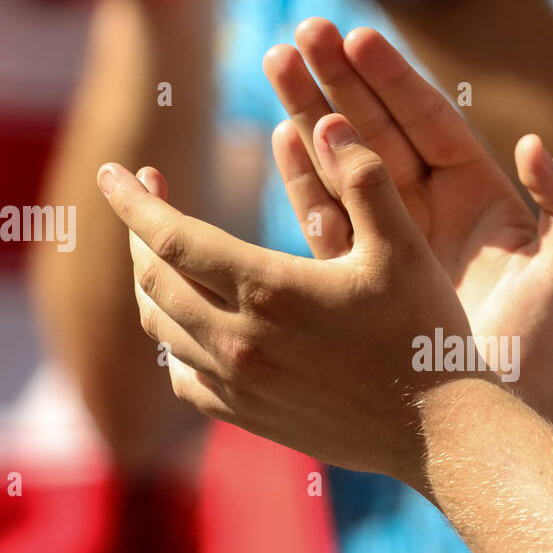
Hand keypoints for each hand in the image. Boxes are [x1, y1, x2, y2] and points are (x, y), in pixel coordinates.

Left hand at [96, 114, 475, 489]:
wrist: (440, 432)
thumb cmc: (425, 335)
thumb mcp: (404, 245)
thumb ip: (363, 177)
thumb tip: (325, 119)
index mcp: (267, 291)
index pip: (170, 238)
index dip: (133, 202)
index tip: (112, 173)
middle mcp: (238, 341)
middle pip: (154, 280)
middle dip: (140, 232)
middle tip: (149, 196)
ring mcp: (240, 385)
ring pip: (162, 330)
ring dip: (152, 284)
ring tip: (165, 253)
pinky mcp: (251, 417)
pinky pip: (185, 379)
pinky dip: (174, 346)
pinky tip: (191, 327)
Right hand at [262, 19, 552, 424]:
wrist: (506, 418)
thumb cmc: (545, 350)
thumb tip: (534, 146)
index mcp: (480, 199)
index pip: (431, 124)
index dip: (394, 82)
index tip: (358, 39)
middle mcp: (432, 213)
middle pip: (379, 131)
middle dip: (341, 82)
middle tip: (301, 33)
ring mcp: (393, 244)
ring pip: (345, 166)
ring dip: (311, 116)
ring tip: (275, 63)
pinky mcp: (362, 281)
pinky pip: (327, 220)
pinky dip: (304, 180)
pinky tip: (279, 138)